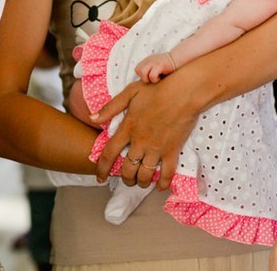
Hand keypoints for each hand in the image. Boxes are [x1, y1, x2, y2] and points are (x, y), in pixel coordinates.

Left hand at [89, 74, 198, 189]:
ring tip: (141, 182)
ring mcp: (156, 148)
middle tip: (127, 178)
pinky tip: (160, 186)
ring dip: (141, 182)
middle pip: (127, 169)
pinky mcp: (172, 150)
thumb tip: (92, 118)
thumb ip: (111, 107)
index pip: (109, 153)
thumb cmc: (157, 89)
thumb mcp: (130, 92)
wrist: (184, 92)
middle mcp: (140, 141)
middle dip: (125, 178)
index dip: (102, 169)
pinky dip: (162, 184)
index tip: (100, 178)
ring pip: (144, 175)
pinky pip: (166, 174)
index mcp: (128, 128)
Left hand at [135, 52, 175, 82]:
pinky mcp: (159, 66)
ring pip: (143, 72)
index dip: (141, 75)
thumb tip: (142, 80)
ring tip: (155, 78)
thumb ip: (148, 70)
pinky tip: (160, 78)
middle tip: (151, 78)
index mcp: (146, 60)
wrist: (175, 59)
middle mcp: (148, 60)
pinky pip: (152, 75)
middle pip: (138, 71)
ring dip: (148, 79)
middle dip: (144, 77)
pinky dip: (155, 79)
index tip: (149, 76)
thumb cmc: (166, 66)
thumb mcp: (154, 65)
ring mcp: (153, 62)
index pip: (137, 69)